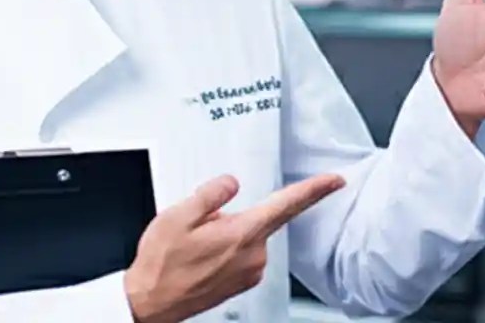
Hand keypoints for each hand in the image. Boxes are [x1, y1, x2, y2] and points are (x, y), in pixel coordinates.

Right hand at [125, 173, 344, 322]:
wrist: (149, 304)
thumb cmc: (161, 265)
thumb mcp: (178, 215)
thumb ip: (211, 194)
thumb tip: (231, 185)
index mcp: (243, 234)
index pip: (288, 205)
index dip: (315, 190)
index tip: (335, 180)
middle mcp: (254, 255)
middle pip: (255, 218)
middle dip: (229, 216)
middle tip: (198, 228)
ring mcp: (250, 272)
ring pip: (246, 236)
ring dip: (225, 235)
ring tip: (195, 248)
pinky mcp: (244, 283)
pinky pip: (241, 253)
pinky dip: (224, 250)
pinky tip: (200, 259)